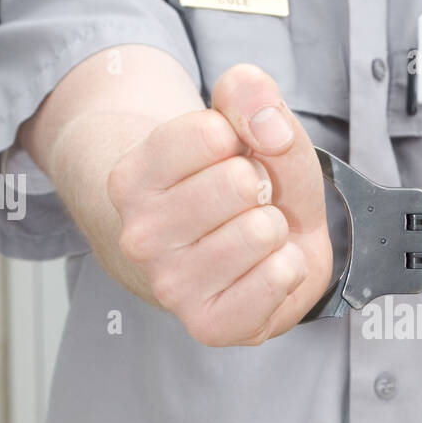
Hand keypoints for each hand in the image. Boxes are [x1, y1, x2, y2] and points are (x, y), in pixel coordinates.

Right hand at [108, 64, 331, 344]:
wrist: (239, 257)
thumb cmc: (239, 189)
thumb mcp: (249, 126)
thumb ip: (252, 98)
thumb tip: (270, 128)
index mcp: (132, 178)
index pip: (211, 133)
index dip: (243, 140)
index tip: (233, 159)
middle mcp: (139, 235)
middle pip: (240, 183)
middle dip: (262, 188)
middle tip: (248, 206)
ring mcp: (170, 285)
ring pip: (262, 231)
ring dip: (275, 230)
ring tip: (254, 237)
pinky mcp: (208, 324)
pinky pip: (280, 276)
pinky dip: (289, 268)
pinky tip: (263, 269)